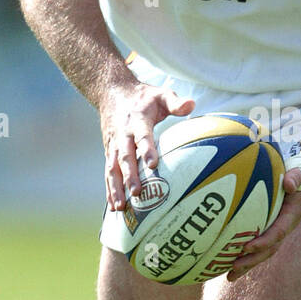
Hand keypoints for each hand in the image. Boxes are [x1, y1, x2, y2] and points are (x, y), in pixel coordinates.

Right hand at [100, 82, 194, 209]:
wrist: (112, 93)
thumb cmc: (144, 97)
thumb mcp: (161, 94)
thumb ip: (175, 102)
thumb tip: (191, 104)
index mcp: (137, 120)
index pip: (142, 136)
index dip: (147, 149)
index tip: (153, 164)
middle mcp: (123, 135)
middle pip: (125, 157)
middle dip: (130, 175)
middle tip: (136, 192)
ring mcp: (114, 145)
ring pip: (113, 169)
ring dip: (116, 188)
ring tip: (120, 207)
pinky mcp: (109, 153)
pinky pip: (108, 172)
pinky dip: (110, 189)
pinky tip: (114, 206)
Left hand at [226, 168, 300, 280]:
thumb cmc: (300, 177)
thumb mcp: (300, 174)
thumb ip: (295, 177)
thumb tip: (288, 184)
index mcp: (291, 216)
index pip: (278, 232)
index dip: (264, 241)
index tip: (247, 247)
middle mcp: (285, 228)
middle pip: (269, 249)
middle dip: (252, 260)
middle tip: (234, 267)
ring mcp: (277, 232)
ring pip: (263, 253)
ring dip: (247, 265)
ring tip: (230, 276)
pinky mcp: (270, 232)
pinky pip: (259, 248)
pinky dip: (246, 259)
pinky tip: (230, 267)